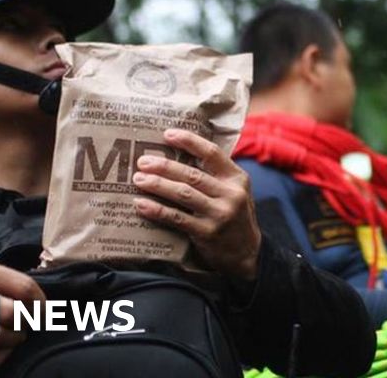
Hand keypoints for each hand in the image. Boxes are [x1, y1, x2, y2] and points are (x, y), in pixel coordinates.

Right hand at [0, 260, 44, 369]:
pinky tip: (2, 353)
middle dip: (26, 322)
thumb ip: (8, 282)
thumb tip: (43, 302)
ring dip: (13, 341)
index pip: (24, 287)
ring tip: (15, 337)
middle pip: (11, 312)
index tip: (44, 314)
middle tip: (26, 325)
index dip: (41, 304)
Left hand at [132, 128, 261, 280]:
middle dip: (164, 166)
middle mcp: (231, 194)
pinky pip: (177, 218)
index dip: (189, 141)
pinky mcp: (207, 233)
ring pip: (183, 194)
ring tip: (139, 179)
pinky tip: (141, 204)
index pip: (212, 153)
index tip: (167, 134)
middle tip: (143, 162)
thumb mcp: (234, 190)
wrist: (247, 252)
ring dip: (158, 185)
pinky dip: (157, 210)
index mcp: (237, 178)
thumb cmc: (233, 215)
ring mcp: (220, 214)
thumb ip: (215, 175)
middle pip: (192, 174)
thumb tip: (180, 152)